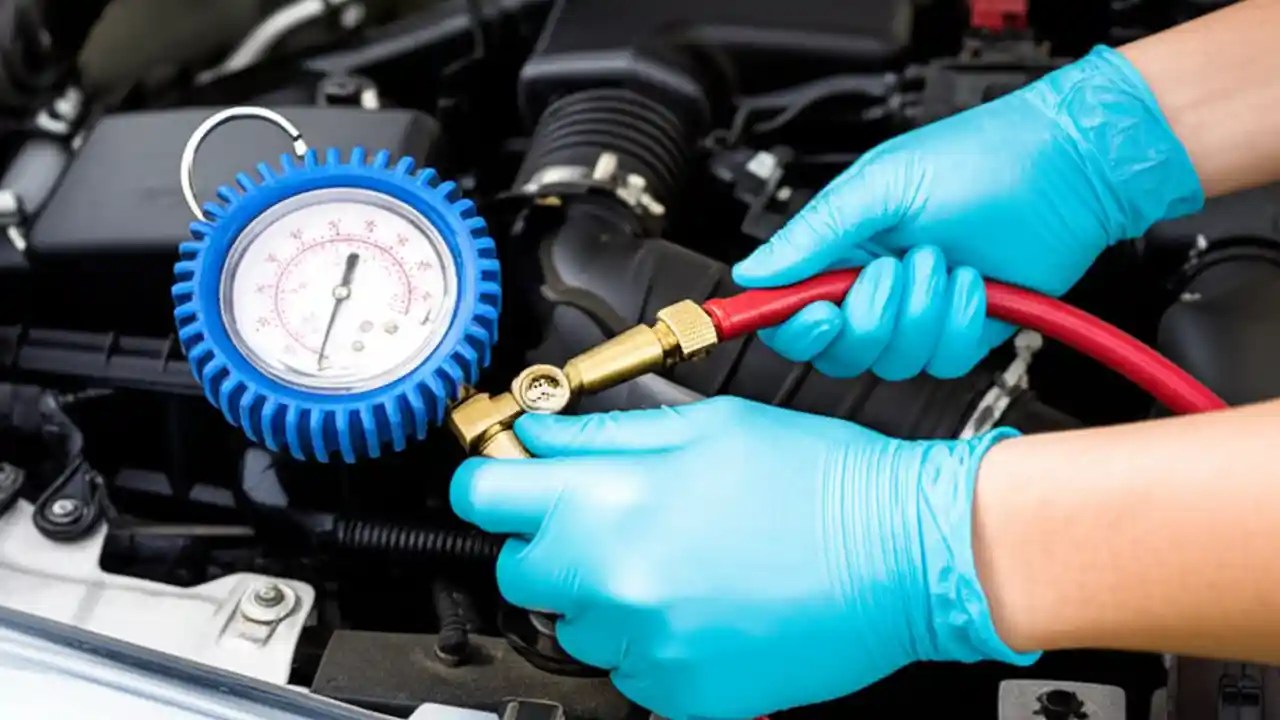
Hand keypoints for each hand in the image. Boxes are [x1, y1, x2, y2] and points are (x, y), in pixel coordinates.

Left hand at [450, 397, 1036, 718]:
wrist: (907, 554)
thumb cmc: (822, 482)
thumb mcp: (707, 428)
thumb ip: (604, 435)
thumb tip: (539, 433)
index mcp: (614, 501)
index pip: (483, 496)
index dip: (493, 477)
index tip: (510, 474)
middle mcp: (616, 582)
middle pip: (519, 568)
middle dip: (550, 538)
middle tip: (611, 514)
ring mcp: (647, 647)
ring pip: (575, 623)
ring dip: (604, 591)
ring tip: (676, 558)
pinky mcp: (681, 694)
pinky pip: (627, 670)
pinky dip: (649, 638)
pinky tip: (701, 601)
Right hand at [733, 46, 1202, 380]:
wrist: (1069, 169)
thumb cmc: (981, 158)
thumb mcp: (881, 186)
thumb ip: (813, 234)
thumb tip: (754, 270)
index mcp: (843, 247)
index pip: (793, 309)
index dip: (795, 324)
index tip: (815, 316)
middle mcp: (875, 284)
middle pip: (839, 348)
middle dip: (870, 317)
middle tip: (895, 270)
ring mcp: (919, 311)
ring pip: (892, 359)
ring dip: (922, 312)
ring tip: (944, 262)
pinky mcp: (963, 330)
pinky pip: (943, 360)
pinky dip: (960, 322)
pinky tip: (974, 283)